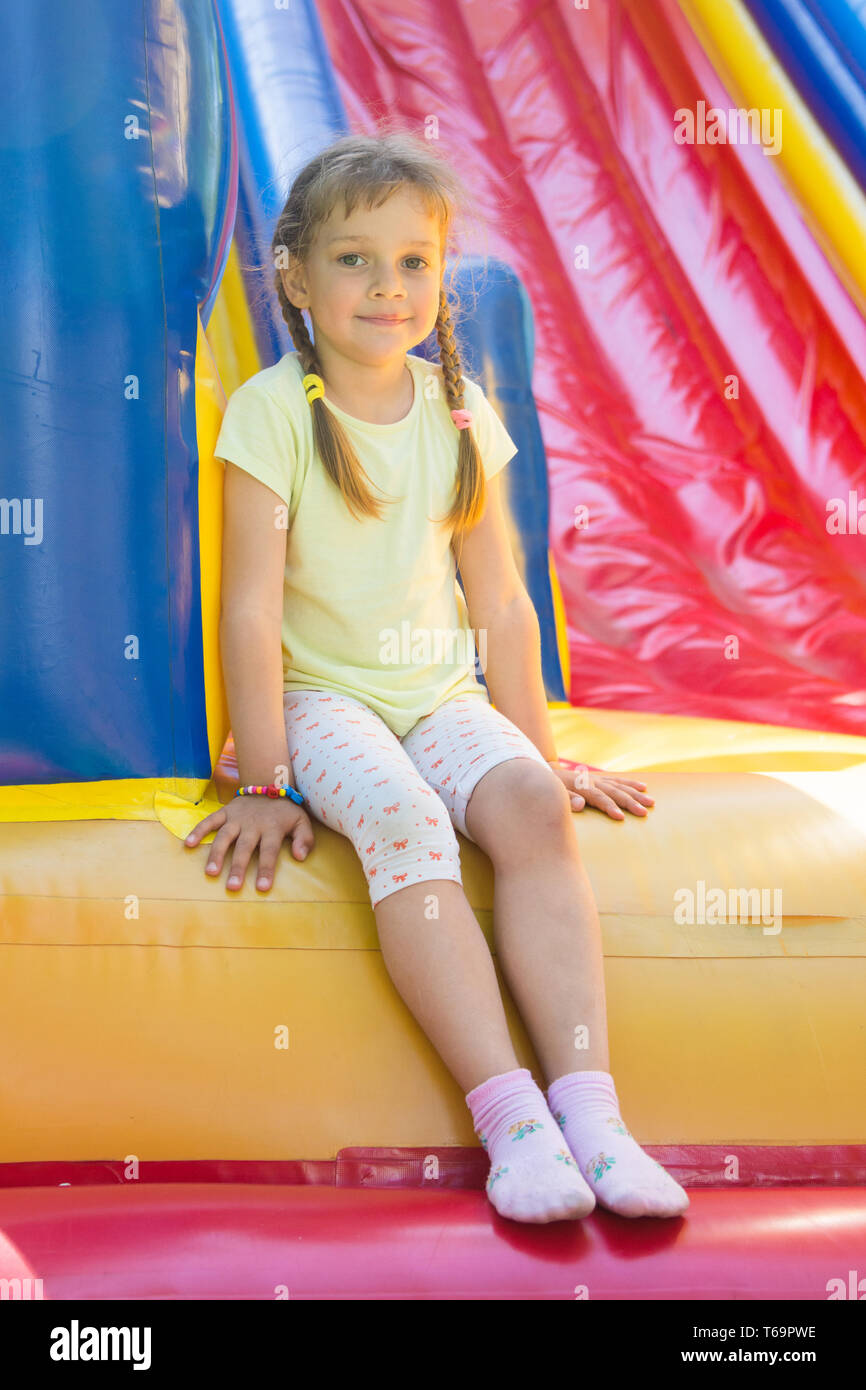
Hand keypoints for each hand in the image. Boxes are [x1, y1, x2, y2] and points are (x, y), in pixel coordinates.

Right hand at [183, 794, 314, 891]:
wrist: (269, 782)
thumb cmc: (286, 810)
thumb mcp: (302, 821)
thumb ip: (304, 839)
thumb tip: (300, 857)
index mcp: (273, 828)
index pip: (270, 851)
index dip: (266, 869)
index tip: (261, 888)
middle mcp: (253, 824)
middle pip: (245, 847)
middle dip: (238, 867)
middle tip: (232, 887)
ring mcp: (237, 818)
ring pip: (225, 836)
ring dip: (217, 854)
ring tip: (211, 873)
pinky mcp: (225, 812)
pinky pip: (209, 820)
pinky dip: (199, 830)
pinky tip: (188, 844)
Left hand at [549, 761, 653, 819]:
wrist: (546, 772)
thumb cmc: (549, 788)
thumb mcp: (553, 794)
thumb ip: (566, 799)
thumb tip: (580, 805)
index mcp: (581, 787)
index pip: (599, 798)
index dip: (610, 807)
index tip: (621, 818)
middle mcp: (592, 781)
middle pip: (614, 792)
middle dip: (630, 802)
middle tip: (644, 812)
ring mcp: (597, 779)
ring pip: (620, 786)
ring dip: (636, 794)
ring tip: (650, 802)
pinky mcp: (599, 779)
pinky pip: (618, 781)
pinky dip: (631, 784)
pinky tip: (643, 787)